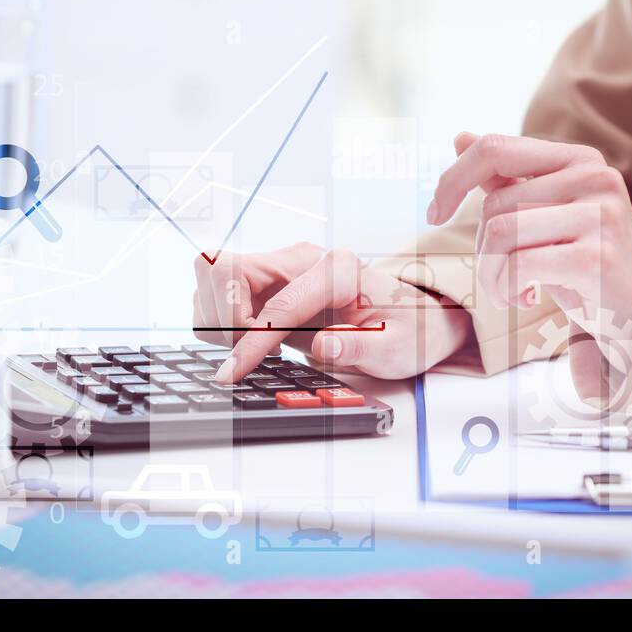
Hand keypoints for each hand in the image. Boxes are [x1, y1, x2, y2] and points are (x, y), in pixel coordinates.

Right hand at [193, 243, 472, 381]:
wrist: (414, 320)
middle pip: (228, 269)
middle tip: (242, 357)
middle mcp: (304, 259)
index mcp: (337, 270)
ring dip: (217, 317)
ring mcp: (283, 268)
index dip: (247, 341)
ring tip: (245, 350)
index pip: (275, 304)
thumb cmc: (408, 331)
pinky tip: (245, 342)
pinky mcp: (270, 283)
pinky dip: (220, 318)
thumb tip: (324, 344)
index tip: (231, 372)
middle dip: (224, 318)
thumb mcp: (395, 349)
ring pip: (216, 276)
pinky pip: (222, 291)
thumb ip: (361, 346)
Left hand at [427, 132, 631, 341]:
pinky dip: (507, 289)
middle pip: (493, 205)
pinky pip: (518, 266)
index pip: (494, 147)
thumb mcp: (546, 213)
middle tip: (499, 277)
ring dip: (491, 275)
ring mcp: (600, 215)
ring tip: (509, 290)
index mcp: (579, 158)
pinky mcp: (596, 258)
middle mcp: (594, 177)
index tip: (433, 213)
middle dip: (481, 251)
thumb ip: (506, 178)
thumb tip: (460, 137)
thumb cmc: (584, 257)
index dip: (452, 178)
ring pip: (501, 234)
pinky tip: (524, 298)